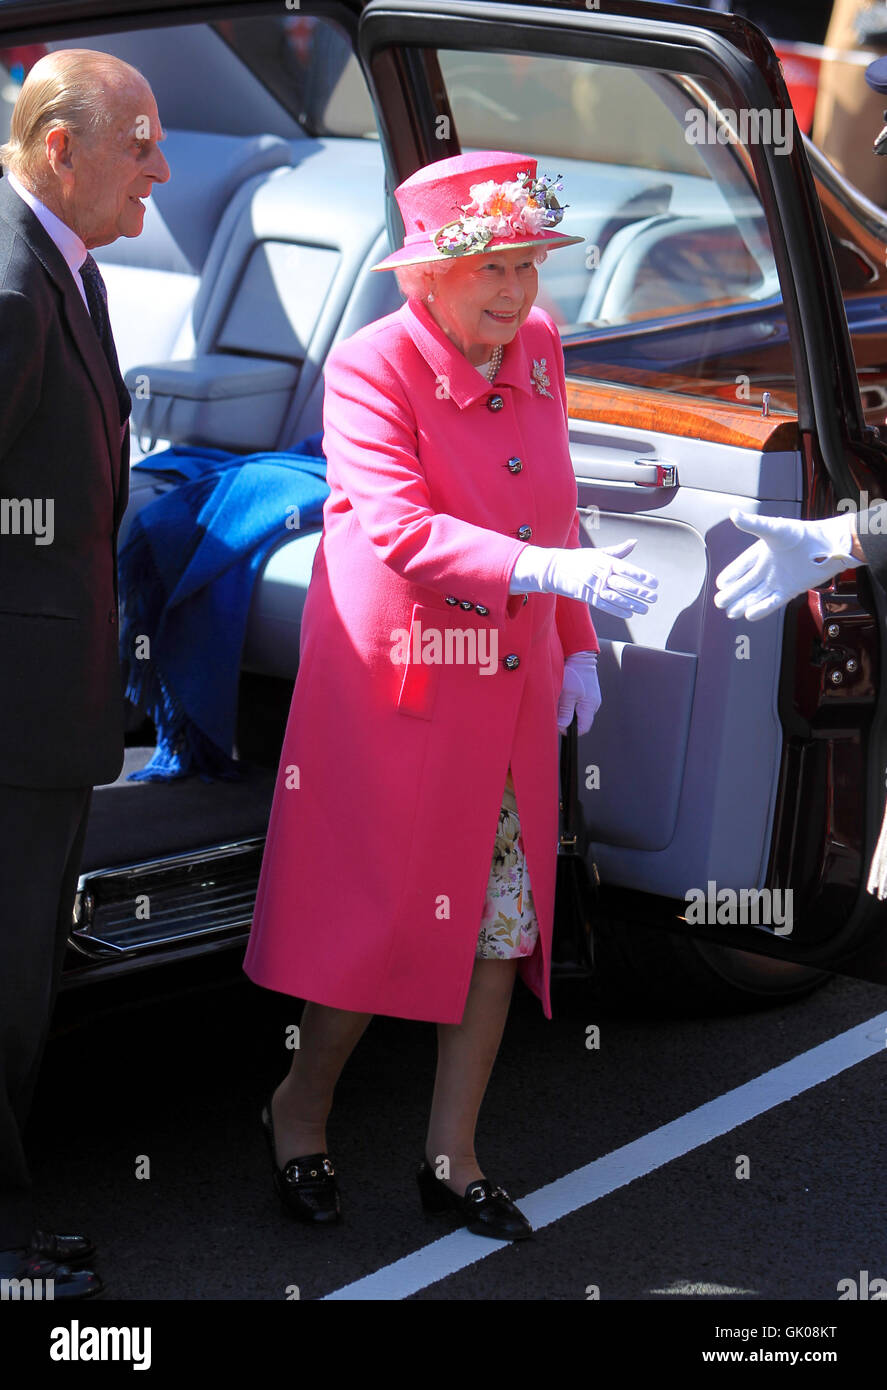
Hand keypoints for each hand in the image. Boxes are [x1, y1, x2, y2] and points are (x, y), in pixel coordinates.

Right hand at [510, 538, 658, 616]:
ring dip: (631, 604)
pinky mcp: (586, 596)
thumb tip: (634, 542)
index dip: (641, 576)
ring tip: (645, 609)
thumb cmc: (579, 559)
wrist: (554, 568)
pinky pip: (604, 605)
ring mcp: (592, 586)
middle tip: (654, 598)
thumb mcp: (598, 553)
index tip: (654, 583)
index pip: (627, 569)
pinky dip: (617, 610)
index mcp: (605, 561)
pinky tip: (629, 613)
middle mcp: (600, 573)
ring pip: (615, 597)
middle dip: (640, 592)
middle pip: (623, 584)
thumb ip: (617, 551)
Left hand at [557, 651, 600, 734]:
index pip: (583, 728)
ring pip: (577, 713)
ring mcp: (590, 699)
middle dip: (567, 719)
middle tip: (557, 710)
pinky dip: (569, 703)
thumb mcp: (567, 693)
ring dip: (567, 710)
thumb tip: (563, 727)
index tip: (559, 725)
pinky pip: (577, 704)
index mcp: (590, 706)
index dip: (570, 730)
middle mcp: (593, 704)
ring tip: (560, 700)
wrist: (580, 655)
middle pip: (580, 721)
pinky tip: (564, 695)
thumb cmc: (574, 672)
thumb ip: (565, 711)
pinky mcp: (587, 694)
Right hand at [714, 510, 862, 621]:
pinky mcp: (790, 590)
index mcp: (762, 552)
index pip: (741, 566)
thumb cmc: (803, 534)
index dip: (730, 575)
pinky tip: (750, 615)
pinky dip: (762, 609)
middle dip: (733, 594)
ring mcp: (779, 580)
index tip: (720, 584)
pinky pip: (772, 602)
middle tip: (720, 602)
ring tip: (731, 613)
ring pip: (756, 595)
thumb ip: (753, 524)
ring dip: (743, 604)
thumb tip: (734, 514)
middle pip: (746, 584)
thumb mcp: (774, 529)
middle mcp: (769, 568)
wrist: (829, 545)